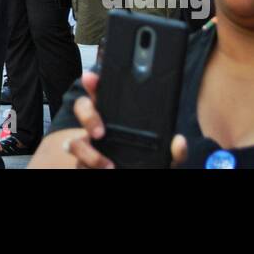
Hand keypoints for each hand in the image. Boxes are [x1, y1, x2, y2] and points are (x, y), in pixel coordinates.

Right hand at [27, 71, 186, 168]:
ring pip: (75, 142)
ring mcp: (89, 147)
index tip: (91, 78)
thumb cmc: (149, 165)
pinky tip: (104, 170)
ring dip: (89, 154)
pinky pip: (78, 165)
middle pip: (82, 110)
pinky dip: (89, 167)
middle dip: (87, 116)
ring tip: (108, 166)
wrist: (135, 176)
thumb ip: (173, 150)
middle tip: (100, 132)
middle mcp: (99, 127)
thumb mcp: (164, 157)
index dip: (94, 83)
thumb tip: (179, 141)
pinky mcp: (85, 165)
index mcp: (117, 117)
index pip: (101, 93)